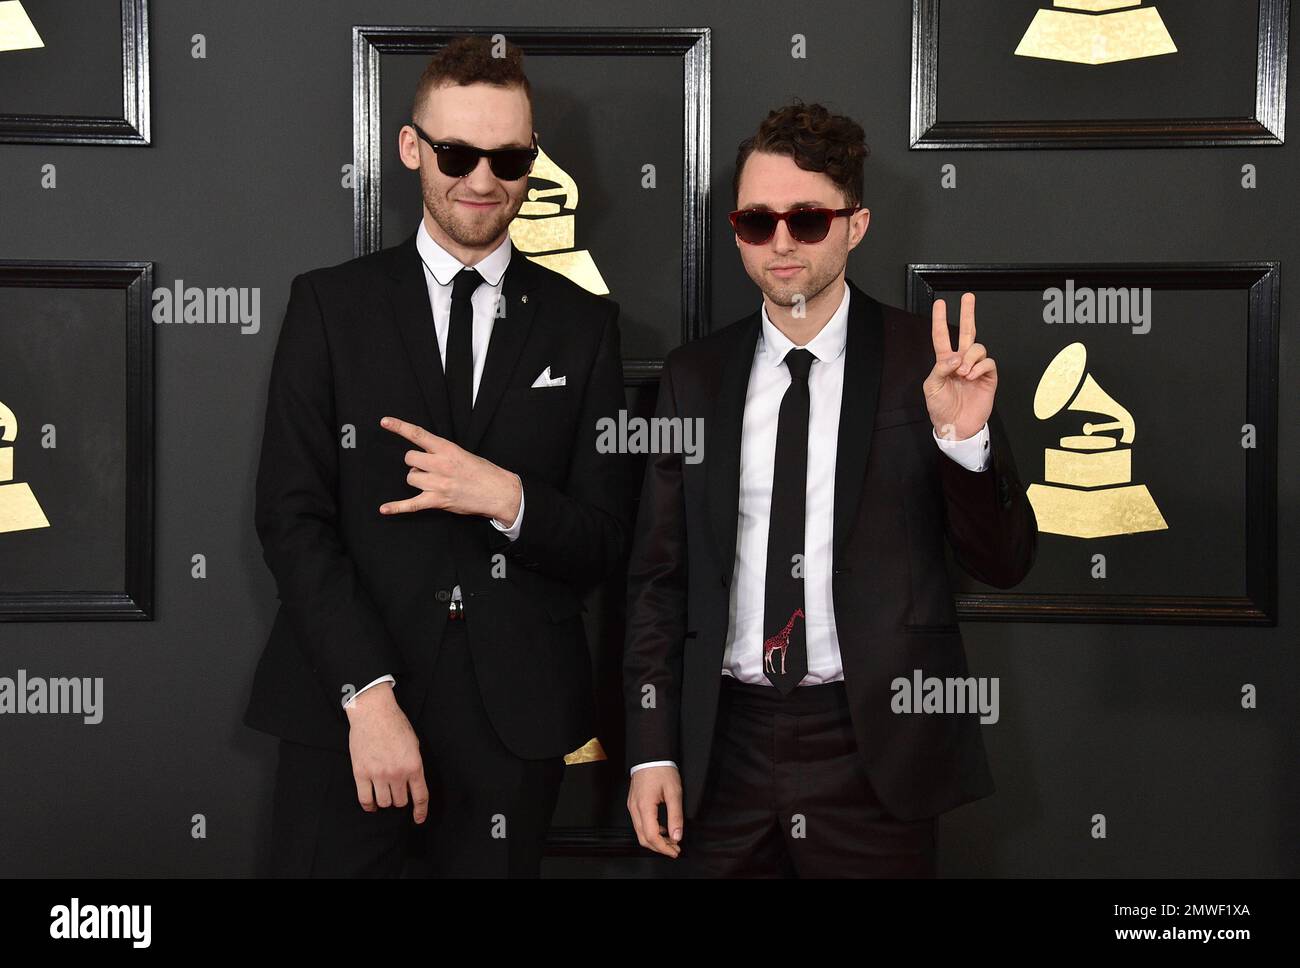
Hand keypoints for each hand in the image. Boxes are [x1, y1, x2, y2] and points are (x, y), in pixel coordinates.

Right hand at [344, 683, 428, 822]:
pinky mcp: (361, 773)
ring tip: (384, 794)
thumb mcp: (414, 744)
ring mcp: (378, 774)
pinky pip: (365, 799)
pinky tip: (371, 805)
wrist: (373, 713)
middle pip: (400, 802)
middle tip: (397, 793)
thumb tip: (412, 785)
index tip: (418, 819)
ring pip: (384, 803)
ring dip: (385, 801)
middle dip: (400, 800)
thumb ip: (414, 765)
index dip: (420, 811)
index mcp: (414, 765)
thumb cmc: (395, 725)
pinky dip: (369, 806)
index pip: (420, 797)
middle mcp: (397, 773)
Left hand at [378, 416, 520, 524]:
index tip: (385, 421)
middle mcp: (441, 464)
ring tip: (433, 482)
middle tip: (428, 468)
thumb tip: (421, 460)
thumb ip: (441, 453)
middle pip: (409, 459)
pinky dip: (397, 507)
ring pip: (410, 478)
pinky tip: (384, 509)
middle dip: (415, 464)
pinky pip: (411, 504)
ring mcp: (438, 483)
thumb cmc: (482, 472)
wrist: (498, 492)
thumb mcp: (462, 454)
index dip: (399, 427)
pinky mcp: (438, 500)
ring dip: (418, 480)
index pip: (418, 434)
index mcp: (447, 449)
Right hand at [627, 765, 683, 857]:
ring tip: (671, 841)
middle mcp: (635, 808)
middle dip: (660, 847)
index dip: (664, 848)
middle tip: (675, 849)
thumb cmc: (661, 770)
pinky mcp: (633, 804)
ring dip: (655, 840)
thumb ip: (676, 816)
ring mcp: (632, 806)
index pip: (652, 836)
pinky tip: (663, 829)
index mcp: (644, 806)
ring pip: (640, 832)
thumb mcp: (674, 792)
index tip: (675, 851)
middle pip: (644, 838)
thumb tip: (677, 836)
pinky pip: (639, 824)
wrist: (650, 756)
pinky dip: (651, 831)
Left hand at [923, 292, 996, 441]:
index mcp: (945, 362)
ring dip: (970, 357)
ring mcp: (976, 369)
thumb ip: (940, 369)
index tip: (940, 304)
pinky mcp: (988, 378)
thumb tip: (955, 357)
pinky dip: (979, 367)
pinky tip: (972, 376)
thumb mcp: (932, 387)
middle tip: (968, 297)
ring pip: (978, 348)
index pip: (942, 337)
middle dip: (968, 313)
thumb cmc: (941, 408)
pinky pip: (988, 362)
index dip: (940, 320)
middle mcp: (961, 362)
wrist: (956, 427)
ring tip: (963, 373)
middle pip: (967, 332)